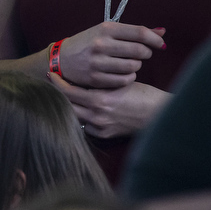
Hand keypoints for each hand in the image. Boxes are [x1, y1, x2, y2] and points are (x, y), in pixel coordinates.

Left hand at [48, 72, 170, 138]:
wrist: (160, 114)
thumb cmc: (143, 94)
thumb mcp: (118, 83)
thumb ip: (98, 82)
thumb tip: (77, 77)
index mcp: (100, 100)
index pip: (69, 91)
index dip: (57, 82)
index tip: (50, 74)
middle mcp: (97, 116)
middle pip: (67, 105)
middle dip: (58, 94)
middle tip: (51, 84)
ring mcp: (101, 127)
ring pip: (74, 116)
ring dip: (69, 105)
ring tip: (63, 94)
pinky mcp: (106, 135)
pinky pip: (86, 126)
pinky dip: (81, 116)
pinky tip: (80, 107)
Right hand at [57, 22, 165, 88]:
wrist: (62, 59)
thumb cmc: (88, 43)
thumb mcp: (106, 32)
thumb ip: (134, 33)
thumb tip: (163, 31)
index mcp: (105, 28)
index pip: (140, 33)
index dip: (155, 39)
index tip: (160, 44)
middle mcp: (101, 44)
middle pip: (139, 51)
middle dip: (146, 53)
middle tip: (142, 54)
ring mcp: (98, 62)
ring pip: (134, 66)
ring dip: (137, 65)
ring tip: (130, 62)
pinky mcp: (96, 79)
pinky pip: (125, 79)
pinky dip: (129, 77)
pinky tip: (124, 73)